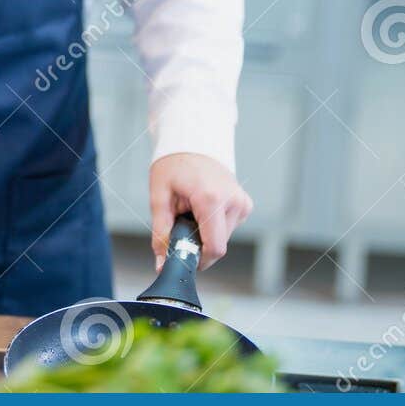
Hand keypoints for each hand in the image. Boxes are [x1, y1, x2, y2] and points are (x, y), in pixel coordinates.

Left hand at [148, 153, 252, 271]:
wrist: (192, 141)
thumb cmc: (174, 165)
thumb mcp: (159, 197)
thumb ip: (161, 233)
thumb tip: (162, 264)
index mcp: (212, 199)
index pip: (214, 248)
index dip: (198, 260)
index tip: (182, 258)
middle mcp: (233, 202)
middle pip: (218, 245)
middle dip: (198, 244)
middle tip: (180, 226)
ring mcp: (242, 203)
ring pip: (223, 238)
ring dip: (205, 234)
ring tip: (191, 212)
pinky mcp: (245, 204)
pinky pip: (227, 228)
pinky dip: (213, 225)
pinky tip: (202, 209)